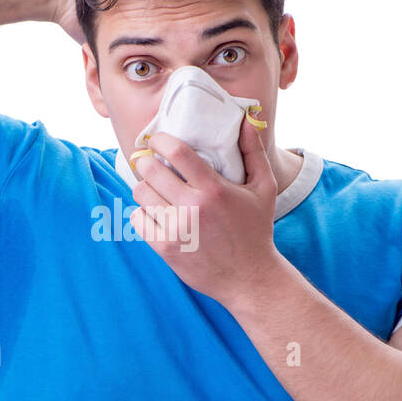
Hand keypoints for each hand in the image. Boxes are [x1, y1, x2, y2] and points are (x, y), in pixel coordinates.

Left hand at [128, 109, 282, 307]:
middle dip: (146, 161)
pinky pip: (137, 219)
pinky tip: (155, 212)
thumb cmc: (256, 230)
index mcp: (214, 189)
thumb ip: (253, 153)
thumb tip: (246, 122)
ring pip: (140, 194)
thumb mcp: (264, 189)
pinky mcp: (165, 248)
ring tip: (156, 189)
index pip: (175, 151)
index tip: (158, 139)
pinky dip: (142, 213)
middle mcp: (192, 208)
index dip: (160, 139)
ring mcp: (176, 230)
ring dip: (145, 187)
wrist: (249, 278)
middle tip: (151, 162)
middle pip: (150, 170)